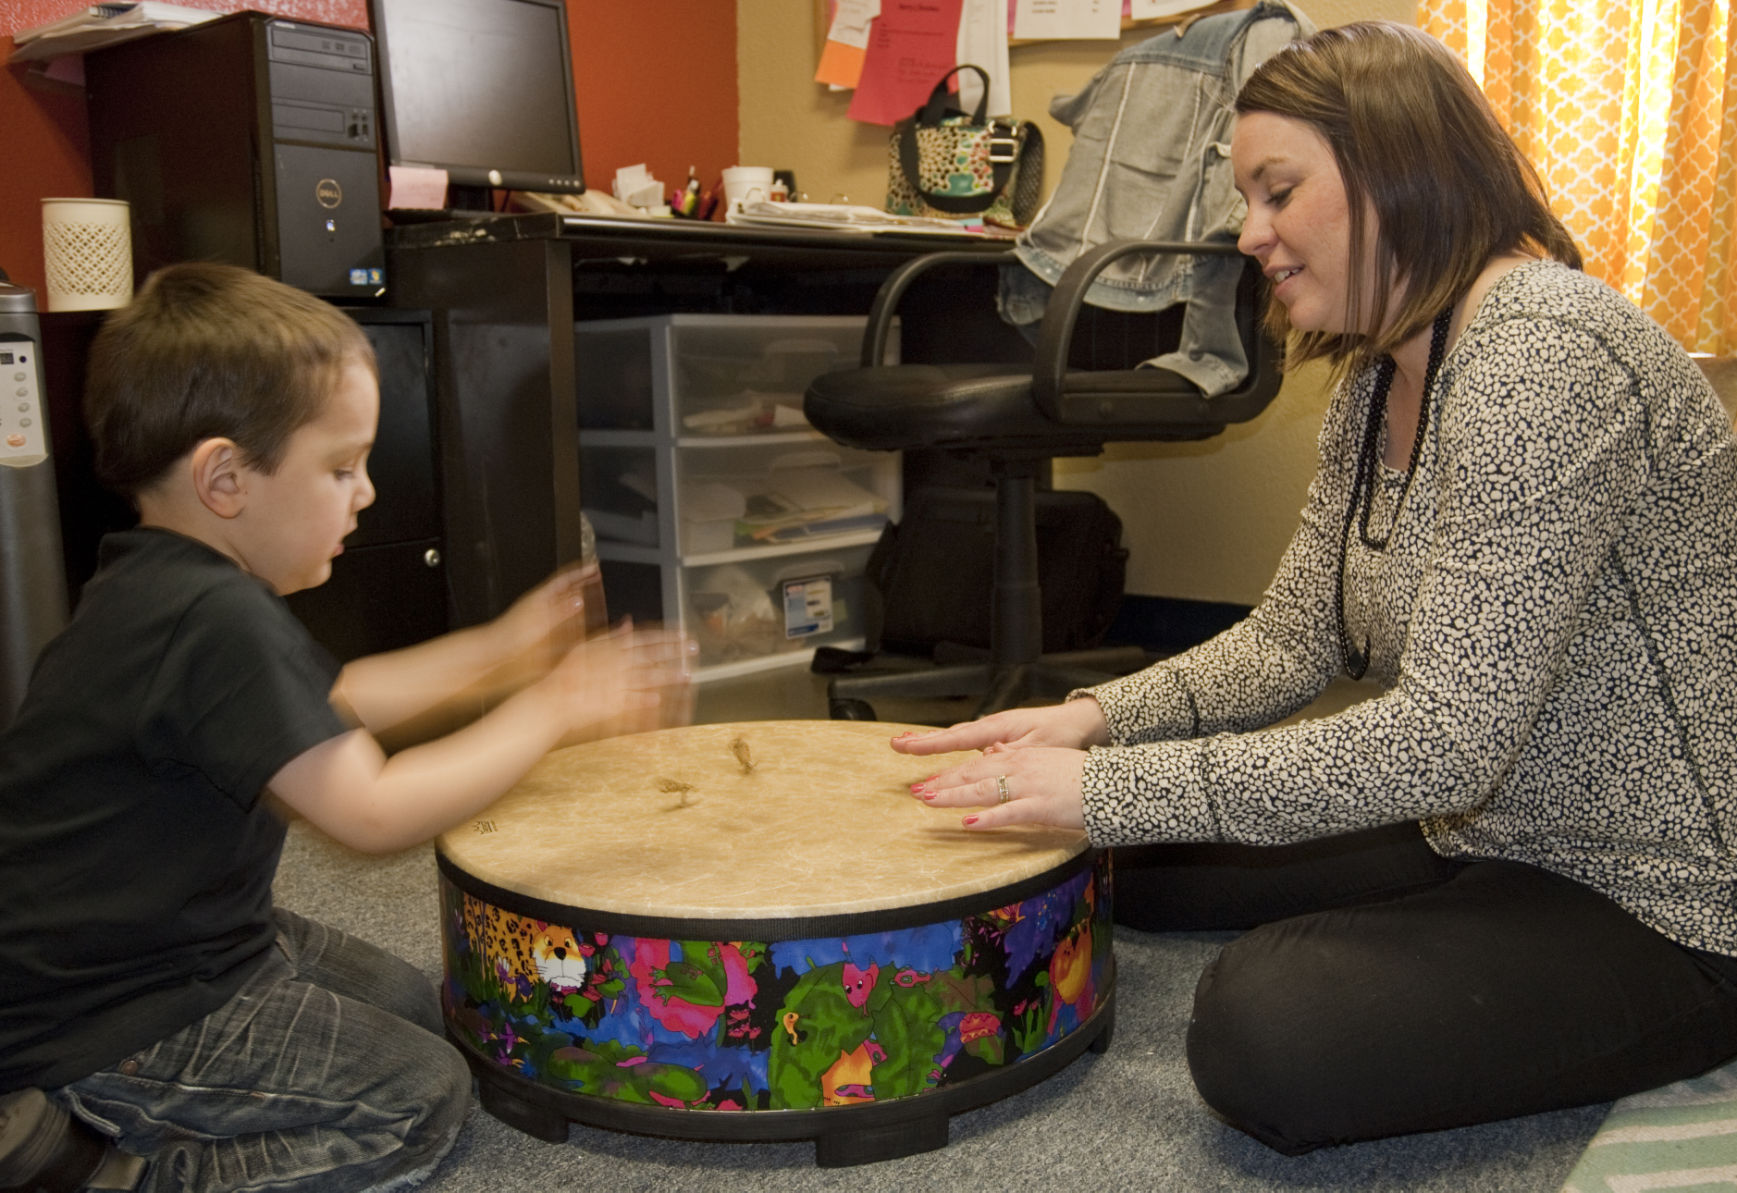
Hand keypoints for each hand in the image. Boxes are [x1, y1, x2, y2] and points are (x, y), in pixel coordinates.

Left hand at [494, 562, 604, 665]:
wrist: (497, 649)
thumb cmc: (512, 634)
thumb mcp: (542, 620)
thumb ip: (562, 609)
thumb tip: (580, 598)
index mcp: (541, 596)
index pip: (564, 578)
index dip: (580, 572)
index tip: (593, 567)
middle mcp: (541, 602)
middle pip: (565, 587)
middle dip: (581, 581)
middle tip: (596, 577)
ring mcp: (540, 614)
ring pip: (562, 600)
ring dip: (577, 596)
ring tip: (592, 595)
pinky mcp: (539, 626)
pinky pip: (560, 614)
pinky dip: (571, 613)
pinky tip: (577, 619)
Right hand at [548, 621, 694, 743]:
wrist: (551, 697)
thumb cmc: (566, 672)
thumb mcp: (586, 645)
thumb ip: (610, 635)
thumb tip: (628, 623)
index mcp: (610, 647)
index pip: (644, 638)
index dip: (665, 635)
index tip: (682, 634)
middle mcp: (615, 663)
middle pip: (650, 655)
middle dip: (674, 651)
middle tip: (693, 648)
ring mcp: (614, 683)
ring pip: (647, 677)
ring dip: (667, 676)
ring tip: (686, 674)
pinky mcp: (610, 703)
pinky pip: (631, 701)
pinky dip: (644, 700)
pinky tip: (658, 699)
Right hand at [891, 696, 1108, 757]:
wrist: (1077, 721)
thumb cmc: (1061, 733)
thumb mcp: (1040, 747)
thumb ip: (1014, 753)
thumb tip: (990, 755)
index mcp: (999, 728)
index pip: (958, 737)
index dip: (931, 744)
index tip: (908, 746)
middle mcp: (992, 727)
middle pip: (950, 735)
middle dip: (922, 740)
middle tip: (895, 744)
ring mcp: (993, 732)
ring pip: (956, 737)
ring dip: (932, 741)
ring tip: (906, 744)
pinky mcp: (998, 737)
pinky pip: (967, 741)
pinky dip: (949, 743)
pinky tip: (938, 745)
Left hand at [911, 746, 1086, 830]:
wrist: (1109, 782)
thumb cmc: (1079, 775)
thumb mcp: (1045, 759)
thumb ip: (1018, 758)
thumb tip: (997, 751)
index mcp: (1019, 757)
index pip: (977, 763)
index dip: (951, 772)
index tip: (929, 779)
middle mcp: (1019, 767)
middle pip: (973, 774)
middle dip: (943, 782)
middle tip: (916, 790)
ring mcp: (1028, 786)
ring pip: (983, 790)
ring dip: (954, 796)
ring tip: (929, 801)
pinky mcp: (1040, 806)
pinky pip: (1008, 812)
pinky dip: (987, 818)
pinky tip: (968, 822)